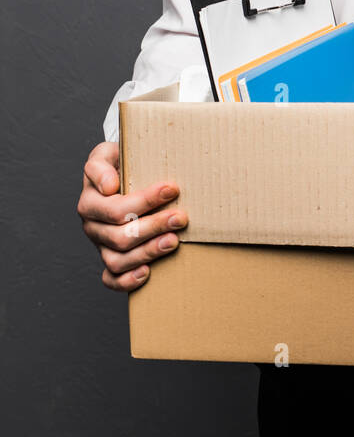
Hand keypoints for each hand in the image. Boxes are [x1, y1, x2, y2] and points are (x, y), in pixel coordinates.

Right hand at [77, 141, 187, 291]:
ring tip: (173, 241)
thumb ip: (101, 166)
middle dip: (154, 227)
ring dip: (148, 253)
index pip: (116, 209)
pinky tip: (148, 273)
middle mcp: (92, 227)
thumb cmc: (116, 164)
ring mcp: (101, 246)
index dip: (145, 201)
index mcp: (90, 202)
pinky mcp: (110, 259)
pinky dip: (127, 281)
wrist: (119, 175)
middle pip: (120, 237)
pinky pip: (112, 279)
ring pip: (118, 260)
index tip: (172, 189)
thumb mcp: (106, 155)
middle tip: (181, 217)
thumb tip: (109, 186)